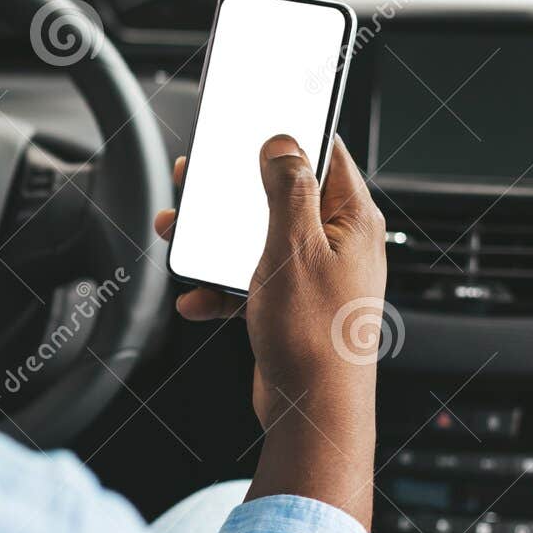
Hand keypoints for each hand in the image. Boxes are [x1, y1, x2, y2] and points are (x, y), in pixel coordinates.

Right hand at [153, 135, 385, 526]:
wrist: (313, 415)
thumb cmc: (314, 336)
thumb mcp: (293, 247)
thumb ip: (287, 188)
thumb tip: (282, 143)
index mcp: (353, 219)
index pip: (324, 151)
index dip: (286, 131)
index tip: (251, 118)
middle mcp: (339, 243)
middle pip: (280, 193)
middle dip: (232, 190)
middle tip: (195, 180)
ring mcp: (315, 275)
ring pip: (257, 237)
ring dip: (216, 240)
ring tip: (180, 237)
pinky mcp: (291, 305)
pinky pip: (249, 280)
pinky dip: (220, 286)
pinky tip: (197, 300)